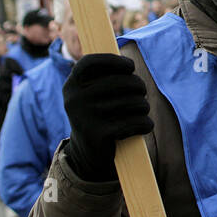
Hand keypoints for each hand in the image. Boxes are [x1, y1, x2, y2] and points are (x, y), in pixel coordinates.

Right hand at [63, 54, 151, 180]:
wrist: (86, 155)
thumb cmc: (97, 115)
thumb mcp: (91, 94)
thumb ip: (103, 75)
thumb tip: (127, 61)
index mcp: (72, 85)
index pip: (90, 61)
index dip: (114, 61)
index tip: (130, 66)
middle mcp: (75, 99)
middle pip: (122, 82)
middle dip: (139, 86)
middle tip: (141, 92)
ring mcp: (85, 117)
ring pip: (133, 102)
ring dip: (144, 107)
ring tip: (141, 111)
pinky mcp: (99, 135)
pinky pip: (135, 122)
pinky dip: (145, 124)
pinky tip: (144, 126)